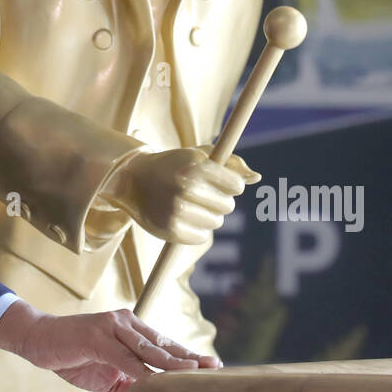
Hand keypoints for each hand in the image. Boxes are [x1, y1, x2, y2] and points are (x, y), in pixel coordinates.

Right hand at [0, 300, 220, 391]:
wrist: (40, 342)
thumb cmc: (73, 354)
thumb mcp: (106, 376)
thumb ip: (129, 390)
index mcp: (130, 330)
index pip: (165, 344)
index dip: (187, 356)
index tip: (210, 365)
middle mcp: (125, 323)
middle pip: (163, 345)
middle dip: (188, 358)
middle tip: (210, 367)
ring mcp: (112, 327)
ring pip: (147, 349)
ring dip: (169, 363)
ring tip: (189, 373)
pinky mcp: (97, 336)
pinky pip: (123, 358)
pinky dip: (138, 372)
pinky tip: (151, 383)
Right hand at [99, 145, 257, 243]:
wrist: (134, 180)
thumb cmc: (174, 165)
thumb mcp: (199, 156)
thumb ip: (231, 163)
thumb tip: (257, 177)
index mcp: (196, 167)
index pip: (236, 186)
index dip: (230, 184)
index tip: (219, 182)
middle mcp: (186, 189)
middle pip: (228, 206)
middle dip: (220, 200)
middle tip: (202, 193)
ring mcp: (177, 211)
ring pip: (217, 222)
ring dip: (209, 215)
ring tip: (190, 204)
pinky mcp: (171, 230)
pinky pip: (202, 236)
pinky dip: (197, 229)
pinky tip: (184, 217)